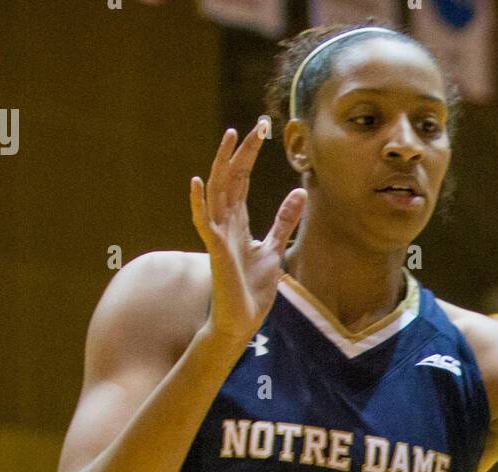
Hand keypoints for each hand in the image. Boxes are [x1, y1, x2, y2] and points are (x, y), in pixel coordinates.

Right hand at [190, 121, 306, 348]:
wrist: (243, 319)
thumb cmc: (253, 288)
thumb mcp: (274, 248)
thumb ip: (284, 220)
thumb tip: (299, 192)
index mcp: (238, 220)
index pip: (242, 178)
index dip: (250, 154)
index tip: (261, 129)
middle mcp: (225, 222)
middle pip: (231, 178)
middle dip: (243, 152)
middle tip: (256, 126)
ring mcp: (218, 235)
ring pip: (217, 191)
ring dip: (223, 164)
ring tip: (230, 138)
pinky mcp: (216, 251)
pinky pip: (203, 223)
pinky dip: (198, 202)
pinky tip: (197, 181)